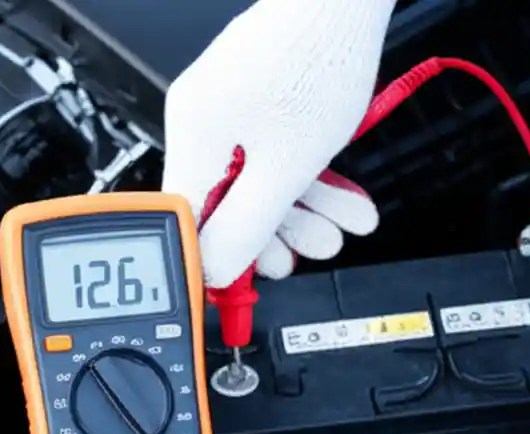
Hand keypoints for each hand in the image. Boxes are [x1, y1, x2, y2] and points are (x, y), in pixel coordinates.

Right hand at [161, 0, 394, 287]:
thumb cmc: (317, 60)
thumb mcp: (287, 167)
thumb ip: (247, 225)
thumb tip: (214, 268)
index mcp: (191, 135)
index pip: (186, 220)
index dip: (218, 255)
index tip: (248, 277)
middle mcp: (200, 117)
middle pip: (226, 202)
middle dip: (278, 231)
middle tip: (313, 247)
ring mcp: (228, 104)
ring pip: (258, 178)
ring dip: (305, 208)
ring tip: (343, 222)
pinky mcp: (258, 95)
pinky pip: (274, 151)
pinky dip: (307, 174)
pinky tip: (340, 193)